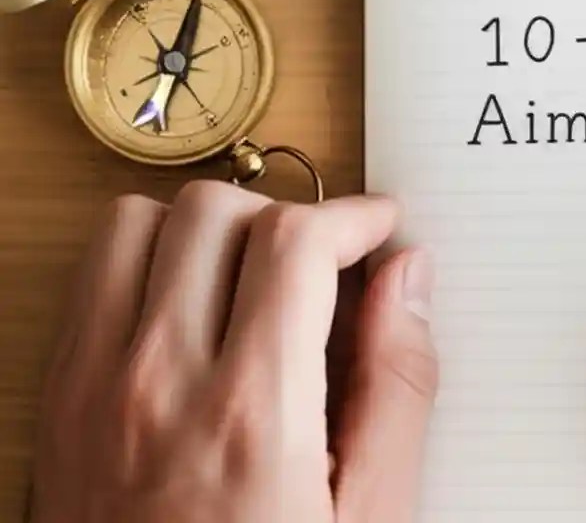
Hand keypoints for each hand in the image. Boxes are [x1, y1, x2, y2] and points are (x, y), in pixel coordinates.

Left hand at [30, 182, 437, 522]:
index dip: (354, 216)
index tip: (380, 229)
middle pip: (216, 213)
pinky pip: (90, 275)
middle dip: (287, 217)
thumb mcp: (371, 514)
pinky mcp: (57, 398)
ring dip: (207, 229)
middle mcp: (160, 384)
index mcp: (254, 416)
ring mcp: (94, 387)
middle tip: (325, 263)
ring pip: (139, 224)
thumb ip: (397, 385)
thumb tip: (408, 279)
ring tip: (254, 276)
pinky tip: (193, 310)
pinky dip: (145, 261)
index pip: (295, 243)